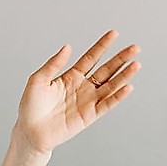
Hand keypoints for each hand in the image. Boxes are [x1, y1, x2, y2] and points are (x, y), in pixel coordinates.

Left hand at [13, 30, 139, 155]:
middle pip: (106, 70)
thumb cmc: (31, 107)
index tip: (113, 34)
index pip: (91, 57)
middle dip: (121, 58)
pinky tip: (127, 87)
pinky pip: (107, 105)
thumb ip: (54, 64)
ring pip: (111, 85)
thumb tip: (67, 47)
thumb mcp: (38, 80)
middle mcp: (83, 87)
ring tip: (136, 64)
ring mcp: (88, 101)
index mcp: (71, 76)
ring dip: (124, 75)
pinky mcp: (90, 116)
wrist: (30, 132)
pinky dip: (118, 97)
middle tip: (134, 48)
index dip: (102, 45)